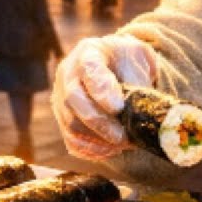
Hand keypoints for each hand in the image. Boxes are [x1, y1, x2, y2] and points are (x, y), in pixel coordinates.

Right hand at [51, 35, 157, 159]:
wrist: (116, 66)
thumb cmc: (128, 62)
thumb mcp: (140, 59)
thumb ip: (137, 81)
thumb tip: (136, 113)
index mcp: (89, 52)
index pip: (89, 69)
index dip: (102, 90)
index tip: (119, 108)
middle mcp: (68, 73)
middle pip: (73, 99)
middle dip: (100, 122)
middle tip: (123, 136)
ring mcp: (61, 96)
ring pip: (70, 124)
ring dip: (98, 139)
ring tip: (123, 144)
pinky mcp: (63, 119)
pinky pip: (71, 140)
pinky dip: (92, 149)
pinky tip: (111, 150)